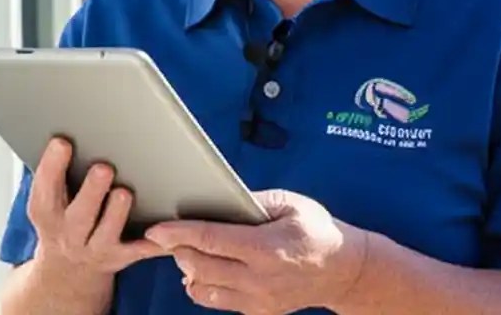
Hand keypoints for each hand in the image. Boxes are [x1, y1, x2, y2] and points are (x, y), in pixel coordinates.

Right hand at [26, 137, 164, 274]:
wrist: (68, 268)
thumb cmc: (62, 218)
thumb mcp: (49, 198)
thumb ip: (57, 172)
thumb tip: (69, 131)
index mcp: (48, 212)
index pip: (45, 188)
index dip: (51, 166)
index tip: (62, 142)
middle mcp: (70, 233)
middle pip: (79, 214)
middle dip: (91, 191)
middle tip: (103, 168)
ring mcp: (96, 248)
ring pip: (107, 233)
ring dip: (117, 213)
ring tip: (125, 192)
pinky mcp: (121, 257)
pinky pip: (141, 250)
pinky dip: (154, 242)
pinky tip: (165, 230)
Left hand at [144, 189, 366, 313]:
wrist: (345, 270)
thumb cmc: (316, 229)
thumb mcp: (289, 203)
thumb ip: (251, 200)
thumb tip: (216, 197)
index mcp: (267, 247)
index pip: (211, 240)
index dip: (179, 234)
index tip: (156, 229)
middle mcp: (260, 278)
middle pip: (200, 266)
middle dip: (178, 249)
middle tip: (169, 235)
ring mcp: (259, 300)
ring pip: (203, 289)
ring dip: (188, 269)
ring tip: (188, 251)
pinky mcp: (259, 311)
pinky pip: (217, 301)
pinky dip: (202, 285)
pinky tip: (202, 269)